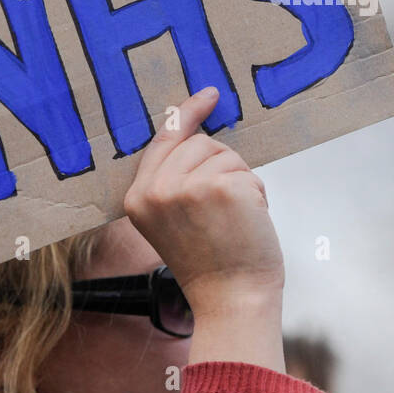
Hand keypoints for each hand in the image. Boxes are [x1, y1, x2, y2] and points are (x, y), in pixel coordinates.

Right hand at [123, 87, 284, 369]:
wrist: (231, 298)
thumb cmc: (211, 262)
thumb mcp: (172, 220)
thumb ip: (173, 181)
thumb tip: (199, 134)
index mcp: (137, 197)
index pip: (163, 140)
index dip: (187, 115)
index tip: (209, 94)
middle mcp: (156, 190)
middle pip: (200, 143)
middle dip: (222, 166)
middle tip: (225, 210)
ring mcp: (187, 188)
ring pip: (225, 154)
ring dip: (240, 181)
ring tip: (234, 219)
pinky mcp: (219, 188)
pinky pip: (247, 172)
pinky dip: (256, 193)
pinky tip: (248, 221)